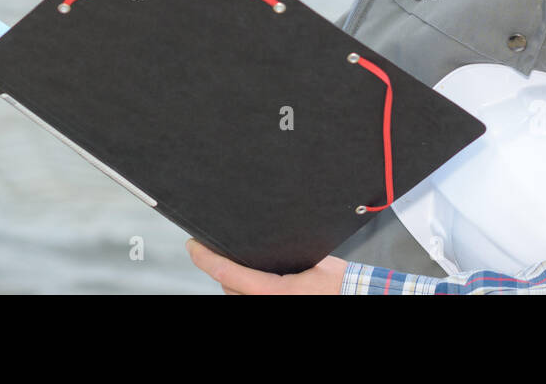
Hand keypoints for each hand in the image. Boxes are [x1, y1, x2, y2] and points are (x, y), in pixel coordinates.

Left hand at [186, 239, 346, 294]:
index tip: (192, 245)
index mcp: (272, 292)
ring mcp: (268, 307)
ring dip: (232, 281)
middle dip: (220, 267)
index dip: (205, 257)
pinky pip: (248, 299)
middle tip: (211, 247)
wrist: (353, 296)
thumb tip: (259, 238)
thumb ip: (281, 251)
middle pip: (227, 286)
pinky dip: (244, 290)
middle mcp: (266, 304)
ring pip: (235, 296)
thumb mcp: (309, 260)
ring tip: (232, 260)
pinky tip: (247, 277)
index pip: (227, 272)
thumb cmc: (337, 282)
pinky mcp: (273, 304)